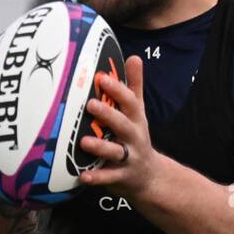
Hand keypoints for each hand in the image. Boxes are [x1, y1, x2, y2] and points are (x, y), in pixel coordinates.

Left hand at [78, 55, 161, 201]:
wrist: (150, 176)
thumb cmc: (136, 137)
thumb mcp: (138, 112)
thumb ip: (134, 86)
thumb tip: (134, 56)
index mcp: (136, 119)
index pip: (130, 101)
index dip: (117, 89)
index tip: (102, 78)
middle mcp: (134, 137)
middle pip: (123, 124)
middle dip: (108, 114)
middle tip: (90, 104)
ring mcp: (128, 157)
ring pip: (115, 151)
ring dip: (100, 146)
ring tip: (84, 141)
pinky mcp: (121, 177)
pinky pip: (109, 177)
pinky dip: (97, 177)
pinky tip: (82, 176)